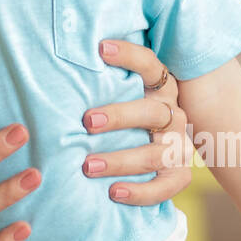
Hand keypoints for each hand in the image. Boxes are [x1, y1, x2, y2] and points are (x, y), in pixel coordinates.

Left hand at [80, 39, 193, 203]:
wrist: (156, 148)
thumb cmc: (123, 115)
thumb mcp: (120, 94)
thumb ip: (102, 81)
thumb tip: (60, 58)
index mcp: (160, 88)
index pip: (150, 65)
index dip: (129, 56)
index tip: (101, 48)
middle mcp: (173, 114)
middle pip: (152, 113)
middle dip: (119, 116)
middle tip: (87, 121)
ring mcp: (179, 145)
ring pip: (155, 154)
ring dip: (120, 160)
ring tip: (87, 165)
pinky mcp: (179, 174)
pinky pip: (166, 187)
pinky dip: (141, 192)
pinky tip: (113, 192)